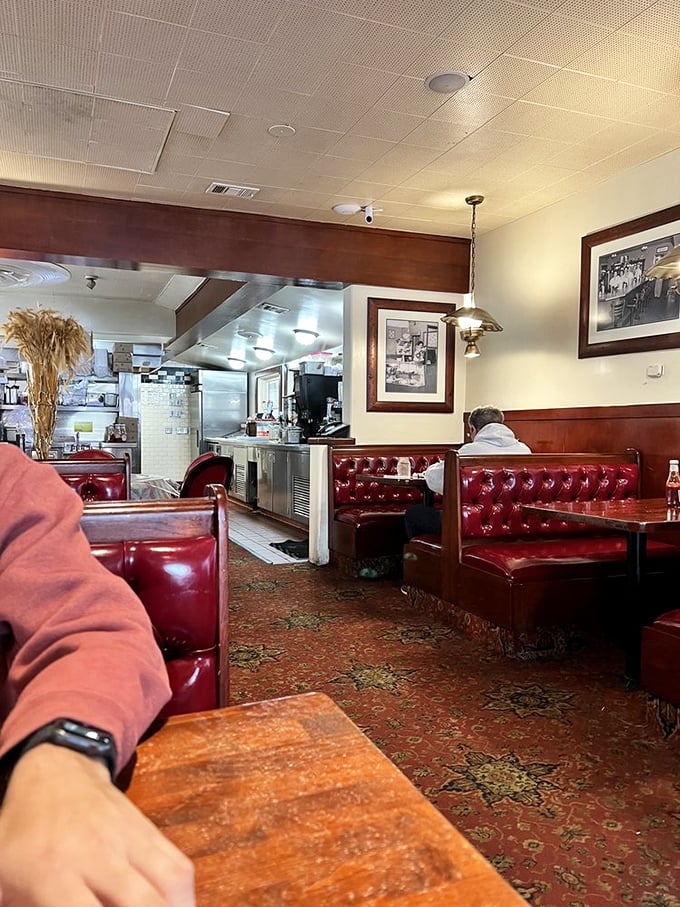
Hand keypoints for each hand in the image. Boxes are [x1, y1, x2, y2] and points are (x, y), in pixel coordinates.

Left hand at [0, 744, 194, 905]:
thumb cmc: (22, 836)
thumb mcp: (1, 880)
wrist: (56, 773)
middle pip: (143, 904)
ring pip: (170, 884)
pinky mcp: (150, 831)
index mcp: (52, 874)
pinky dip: (184, 899)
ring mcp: (129, 839)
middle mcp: (98, 855)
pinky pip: (180, 867)